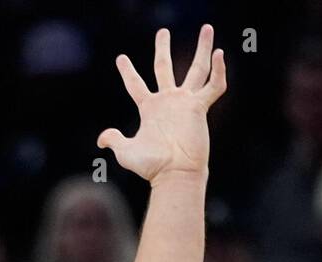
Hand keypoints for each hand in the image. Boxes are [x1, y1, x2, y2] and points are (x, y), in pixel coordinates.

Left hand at [98, 24, 226, 182]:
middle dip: (163, 48)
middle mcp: (168, 101)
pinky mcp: (200, 108)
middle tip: (162, 31)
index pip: (136, 85)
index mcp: (149, 109)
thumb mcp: (126, 152)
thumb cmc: (151, 166)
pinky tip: (220, 53)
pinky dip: (219, 70)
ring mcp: (185, 103)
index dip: (128, 72)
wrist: (174, 173)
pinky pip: (214, 85)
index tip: (120, 58)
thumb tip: (101, 140)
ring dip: (203, 48)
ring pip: (197, 69)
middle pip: (165, 67)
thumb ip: (114, 140)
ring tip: (207, 27)